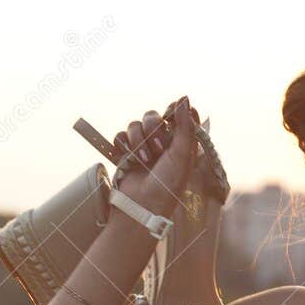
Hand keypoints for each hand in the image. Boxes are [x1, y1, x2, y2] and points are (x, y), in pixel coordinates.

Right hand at [112, 99, 198, 220]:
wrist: (141, 206)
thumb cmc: (167, 185)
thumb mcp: (182, 156)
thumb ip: (185, 127)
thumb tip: (184, 98)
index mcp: (179, 143)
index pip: (176, 116)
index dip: (174, 111)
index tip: (173, 111)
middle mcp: (161, 143)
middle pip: (153, 116)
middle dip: (154, 129)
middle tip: (159, 148)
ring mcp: (142, 147)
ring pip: (135, 125)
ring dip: (139, 141)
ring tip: (145, 160)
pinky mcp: (125, 153)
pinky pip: (120, 136)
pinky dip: (123, 145)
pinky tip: (129, 159)